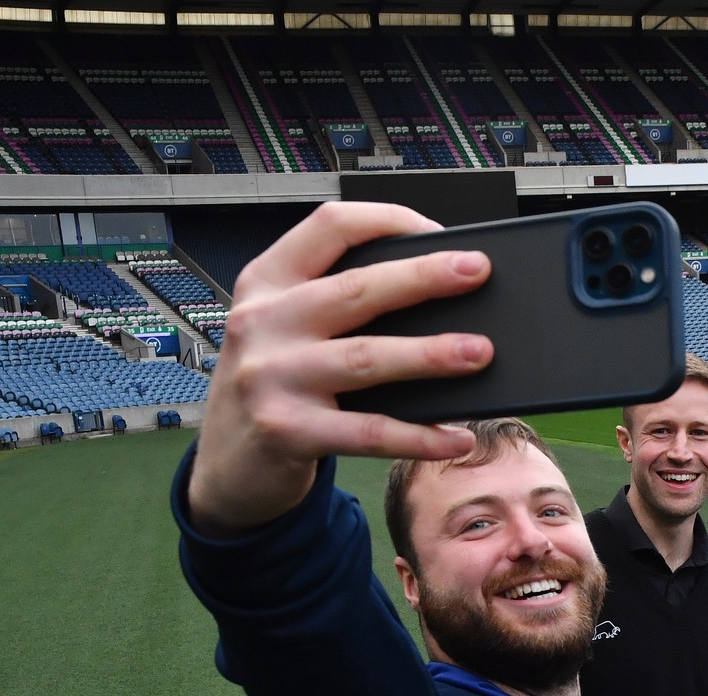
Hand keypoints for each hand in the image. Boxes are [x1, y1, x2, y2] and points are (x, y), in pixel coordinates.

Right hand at [187, 201, 496, 536]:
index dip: (388, 220)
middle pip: (357, 289)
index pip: (330, 227)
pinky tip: (458, 438)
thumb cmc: (276, 385)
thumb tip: (439, 297)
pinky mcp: (287, 432)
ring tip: (480, 352)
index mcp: (267, 281)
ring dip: (430, 354)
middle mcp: (263, 322)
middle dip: (424, 277)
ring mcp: (271, 377)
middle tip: (479, 271)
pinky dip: (419, 435)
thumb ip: (337, 305)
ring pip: (367, 358)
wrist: (227, 464)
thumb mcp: (286, 330)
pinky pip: (368, 432)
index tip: (439, 231)